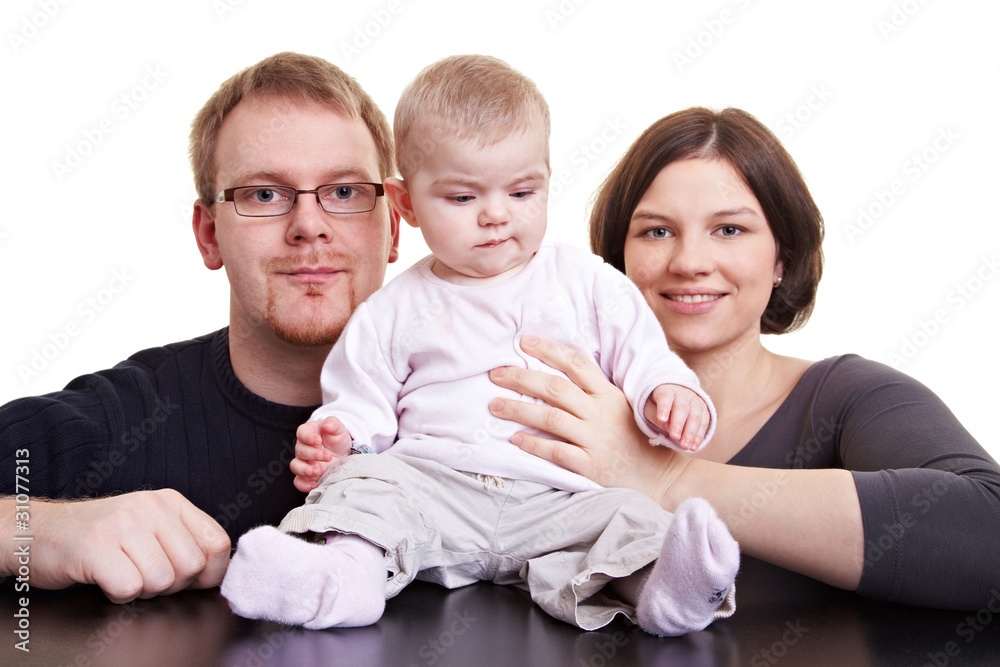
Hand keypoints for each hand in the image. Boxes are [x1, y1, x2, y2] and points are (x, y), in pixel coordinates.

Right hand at [3, 489, 229, 602]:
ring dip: (143, 590)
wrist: (37, 531)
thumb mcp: (150, 527)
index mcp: (170, 502)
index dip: (211, 572)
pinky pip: (129, 588)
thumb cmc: (100, 537)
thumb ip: (185, 541)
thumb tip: (219, 571)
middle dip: (172, 585)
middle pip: (191, 566)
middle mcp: (150, 507)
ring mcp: (122, 524)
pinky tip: (106, 579)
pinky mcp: (95, 547)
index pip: (218, 542)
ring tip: (123, 574)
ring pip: (162, 580)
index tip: (191, 581)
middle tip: (145, 576)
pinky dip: (118, 594)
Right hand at [290, 417, 352, 491]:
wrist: (344, 453)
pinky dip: (304, 485)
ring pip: (295, 466)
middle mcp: (303, 447)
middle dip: (313, 454)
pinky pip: (299, 482)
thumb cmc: (337, 438)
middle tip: (328, 456)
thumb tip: (328, 426)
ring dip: (305, 470)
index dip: (308, 437)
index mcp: (308, 433)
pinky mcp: (307, 476)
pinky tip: (315, 485)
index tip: (318, 441)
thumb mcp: (338, 428)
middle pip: (300, 451)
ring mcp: (304, 462)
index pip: (301, 433)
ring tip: (317, 472)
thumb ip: (333, 423)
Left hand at [488, 336, 685, 496]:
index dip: (549, 350)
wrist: (657, 476)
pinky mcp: (591, 465)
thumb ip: (592, 391)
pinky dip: (534, 444)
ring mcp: (596, 439)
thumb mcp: (619, 406)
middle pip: (556, 388)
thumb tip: (553, 371)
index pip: (577, 364)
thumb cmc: (632, 437)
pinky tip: (515, 439)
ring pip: (551, 418)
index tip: (524, 342)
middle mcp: (602, 413)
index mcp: (609, 395)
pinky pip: (556, 451)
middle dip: (522, 378)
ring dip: (518, 410)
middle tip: (496, 374)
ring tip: (495, 405)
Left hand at [645, 384, 710, 450]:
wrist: (676, 393)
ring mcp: (695, 401)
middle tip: (674, 437)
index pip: (665, 397)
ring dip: (690, 433)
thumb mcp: (650, 407)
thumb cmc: (658, 403)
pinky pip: (704, 422)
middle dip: (678, 424)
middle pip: (682, 408)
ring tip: (684, 447)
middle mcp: (683, 394)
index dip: (663, 408)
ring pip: (695, 416)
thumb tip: (667, 427)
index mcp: (667, 390)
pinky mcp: (703, 409)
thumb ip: (655, 416)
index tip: (661, 419)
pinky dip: (699, 436)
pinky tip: (693, 447)